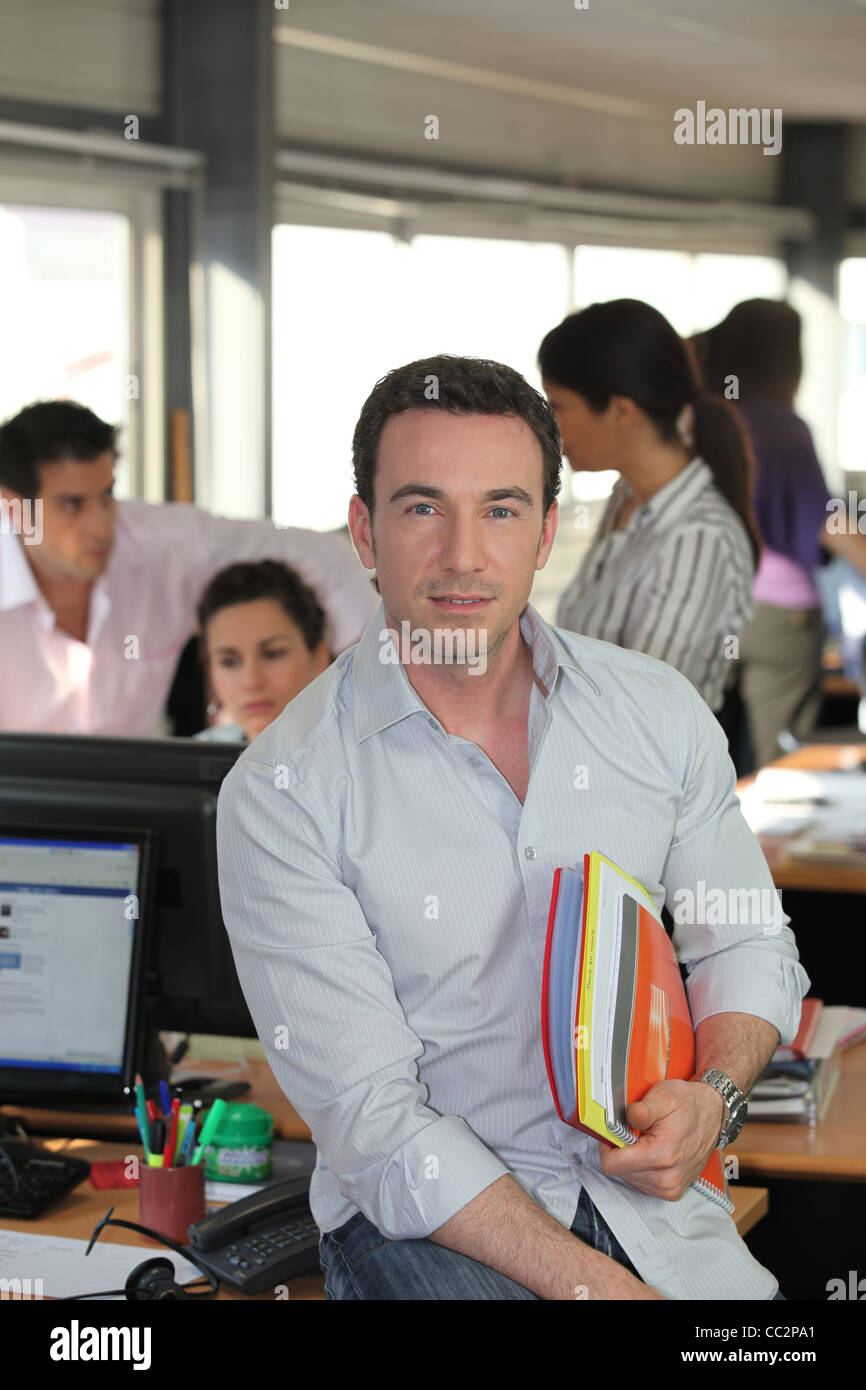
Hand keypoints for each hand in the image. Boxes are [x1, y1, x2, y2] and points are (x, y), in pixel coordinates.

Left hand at [599, 1079, 724, 1200]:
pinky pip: (642, 1183)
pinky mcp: (672, 1192)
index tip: (615, 1131)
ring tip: (648, 1140)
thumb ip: (642, 1110)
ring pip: (629, 1178)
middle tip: (636, 1132)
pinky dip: (642, 1167)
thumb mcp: (663, 1097)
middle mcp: (666, 1179)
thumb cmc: (689, 1105)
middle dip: (623, 1150)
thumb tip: (626, 1117)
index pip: (612, 1164)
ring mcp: (670, 1188)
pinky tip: (653, 1151)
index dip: (608, 1145)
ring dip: (632, 1159)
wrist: (713, 1115)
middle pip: (620, 1171)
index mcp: (661, 1156)